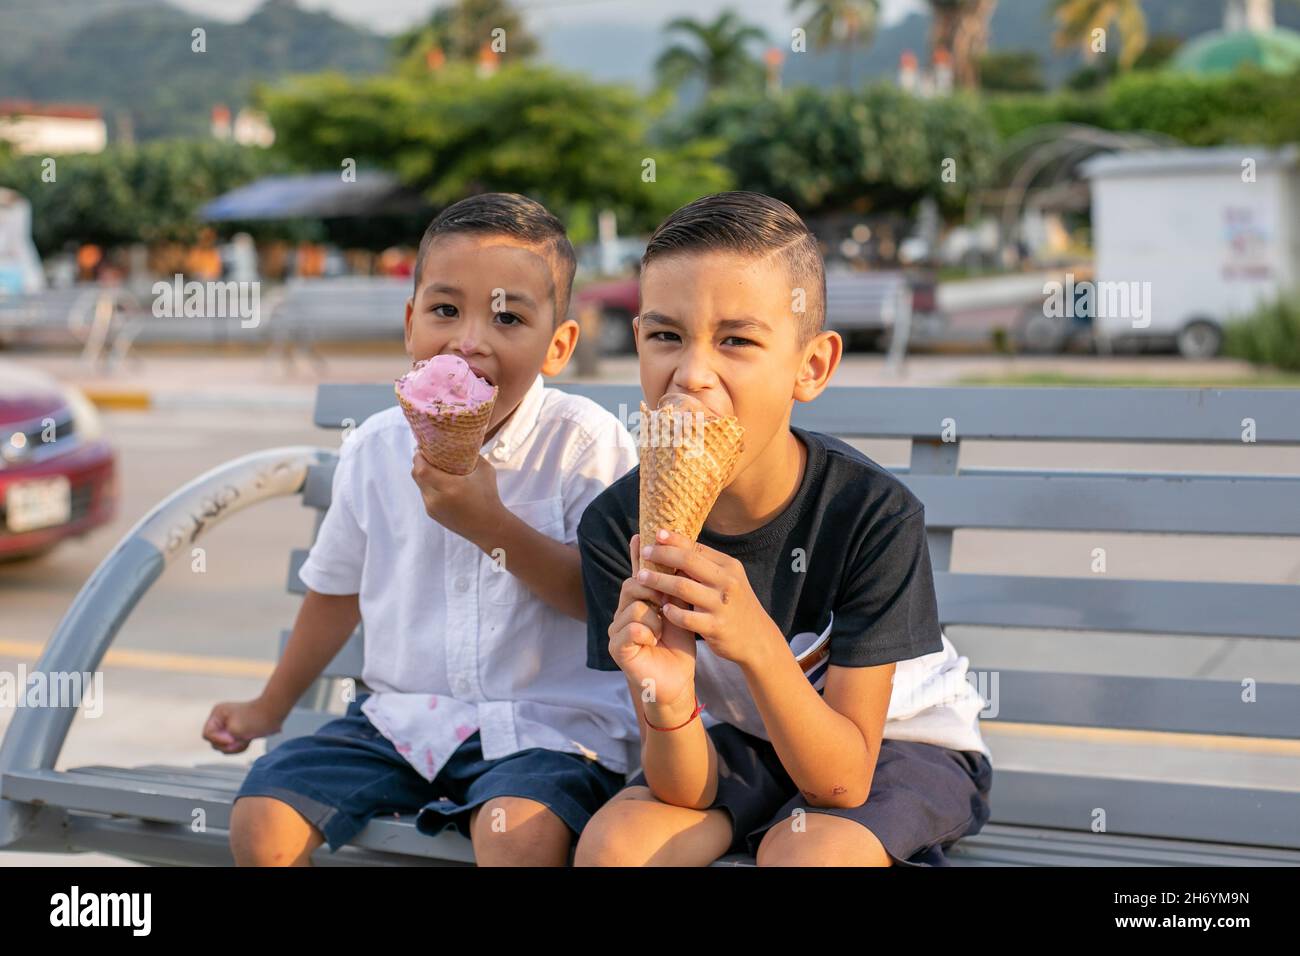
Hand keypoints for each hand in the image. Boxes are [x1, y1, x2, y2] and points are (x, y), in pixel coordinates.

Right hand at [203, 697, 285, 753]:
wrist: (274, 713)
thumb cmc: (256, 718)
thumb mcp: (236, 730)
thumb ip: (225, 742)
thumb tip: (227, 746)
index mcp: (217, 714)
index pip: (207, 734)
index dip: (218, 740)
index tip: (232, 739)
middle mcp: (220, 720)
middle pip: (214, 742)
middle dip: (228, 745)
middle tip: (240, 740)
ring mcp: (228, 728)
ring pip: (223, 747)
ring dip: (235, 747)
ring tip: (245, 740)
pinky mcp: (236, 734)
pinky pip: (232, 747)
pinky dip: (239, 747)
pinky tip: (248, 741)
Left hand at [411, 448, 503, 546]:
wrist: (489, 527)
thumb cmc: (489, 497)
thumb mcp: (485, 470)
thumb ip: (473, 455)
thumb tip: (462, 443)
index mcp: (449, 487)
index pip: (422, 469)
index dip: (419, 456)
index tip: (423, 446)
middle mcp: (436, 499)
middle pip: (416, 476)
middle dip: (419, 462)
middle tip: (426, 453)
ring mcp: (432, 508)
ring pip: (419, 485)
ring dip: (423, 474)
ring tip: (433, 466)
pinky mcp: (432, 514)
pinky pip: (425, 495)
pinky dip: (428, 485)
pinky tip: (438, 482)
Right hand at [608, 533, 697, 720]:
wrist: (677, 679)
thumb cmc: (678, 644)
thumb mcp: (680, 609)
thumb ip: (674, 585)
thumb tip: (678, 553)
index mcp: (639, 600)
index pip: (636, 573)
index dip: (638, 554)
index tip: (641, 535)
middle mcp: (624, 611)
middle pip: (633, 584)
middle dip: (654, 590)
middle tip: (667, 603)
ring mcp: (617, 629)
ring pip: (633, 606)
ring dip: (654, 618)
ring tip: (662, 632)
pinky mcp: (617, 647)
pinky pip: (629, 627)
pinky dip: (646, 632)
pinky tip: (653, 641)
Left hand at [637, 528, 784, 669]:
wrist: (757, 639)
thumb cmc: (735, 605)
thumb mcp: (728, 580)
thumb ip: (706, 567)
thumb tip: (675, 546)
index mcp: (729, 567)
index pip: (697, 547)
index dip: (674, 540)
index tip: (656, 534)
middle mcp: (727, 582)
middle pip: (688, 561)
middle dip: (662, 555)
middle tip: (644, 553)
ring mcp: (722, 605)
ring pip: (683, 587)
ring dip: (659, 580)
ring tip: (641, 578)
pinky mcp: (716, 627)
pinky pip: (686, 617)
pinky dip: (671, 611)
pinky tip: (663, 608)